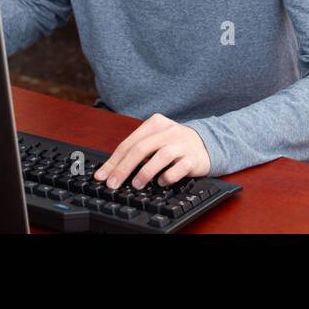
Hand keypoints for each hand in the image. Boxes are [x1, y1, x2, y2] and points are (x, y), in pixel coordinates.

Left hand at [95, 113, 210, 189]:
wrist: (206, 144)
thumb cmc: (174, 144)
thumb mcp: (156, 139)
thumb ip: (137, 149)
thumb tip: (112, 170)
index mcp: (155, 124)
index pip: (129, 143)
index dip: (113, 161)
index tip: (102, 176)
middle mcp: (168, 131)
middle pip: (141, 149)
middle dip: (123, 168)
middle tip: (113, 184)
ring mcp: (182, 144)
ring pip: (160, 157)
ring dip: (145, 173)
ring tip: (136, 185)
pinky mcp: (193, 158)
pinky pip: (178, 169)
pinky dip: (167, 177)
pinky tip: (160, 182)